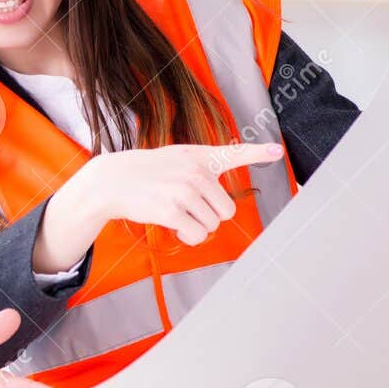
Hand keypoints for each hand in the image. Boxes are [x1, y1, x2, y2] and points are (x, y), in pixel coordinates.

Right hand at [33, 142, 285, 272]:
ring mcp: (184, 192)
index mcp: (199, 157)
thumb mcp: (176, 158)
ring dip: (197, 226)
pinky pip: (197, 235)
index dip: (258, 152)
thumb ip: (203, 169)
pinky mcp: (172, 211)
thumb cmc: (147, 172)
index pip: (234, 153)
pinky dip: (188, 236)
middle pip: (226, 210)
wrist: (112, 181)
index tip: (276, 151)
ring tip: (176, 213)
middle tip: (188, 207)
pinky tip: (174, 225)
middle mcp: (195, 173)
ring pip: (212, 225)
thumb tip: (221, 198)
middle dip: (210, 215)